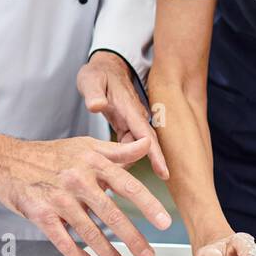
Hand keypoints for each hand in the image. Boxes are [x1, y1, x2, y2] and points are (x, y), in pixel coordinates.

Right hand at [0, 132, 170, 255]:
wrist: (7, 160)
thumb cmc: (52, 154)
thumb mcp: (86, 146)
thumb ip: (118, 150)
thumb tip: (146, 144)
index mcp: (93, 162)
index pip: (127, 185)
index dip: (148, 205)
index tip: (165, 223)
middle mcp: (78, 180)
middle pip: (111, 214)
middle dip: (133, 238)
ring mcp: (58, 198)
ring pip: (89, 231)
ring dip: (108, 254)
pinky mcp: (40, 213)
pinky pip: (62, 239)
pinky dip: (75, 254)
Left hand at [77, 51, 167, 179]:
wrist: (105, 67)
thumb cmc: (98, 74)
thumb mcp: (90, 80)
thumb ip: (93, 94)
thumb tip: (96, 105)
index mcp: (129, 108)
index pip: (145, 134)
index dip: (154, 154)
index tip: (164, 172)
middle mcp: (135, 117)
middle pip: (147, 145)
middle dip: (149, 167)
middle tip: (133, 188)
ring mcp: (133, 122)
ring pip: (137, 148)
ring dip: (129, 163)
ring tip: (111, 180)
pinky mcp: (128, 126)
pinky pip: (130, 146)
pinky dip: (123, 157)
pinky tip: (111, 167)